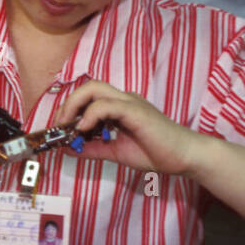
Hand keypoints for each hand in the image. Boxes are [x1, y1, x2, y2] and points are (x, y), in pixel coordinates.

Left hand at [56, 79, 207, 175]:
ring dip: (74, 106)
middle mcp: (123, 99)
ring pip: (94, 89)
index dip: (69, 109)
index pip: (88, 97)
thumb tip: (68, 148)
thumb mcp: (115, 151)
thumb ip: (93, 148)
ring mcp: (130, 102)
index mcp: (119, 106)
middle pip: (88, 86)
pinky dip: (90, 115)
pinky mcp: (136, 111)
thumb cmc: (156, 152)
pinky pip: (106, 105)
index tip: (60, 129)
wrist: (185, 157)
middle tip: (60, 125)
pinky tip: (83, 130)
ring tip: (68, 127)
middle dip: (68, 104)